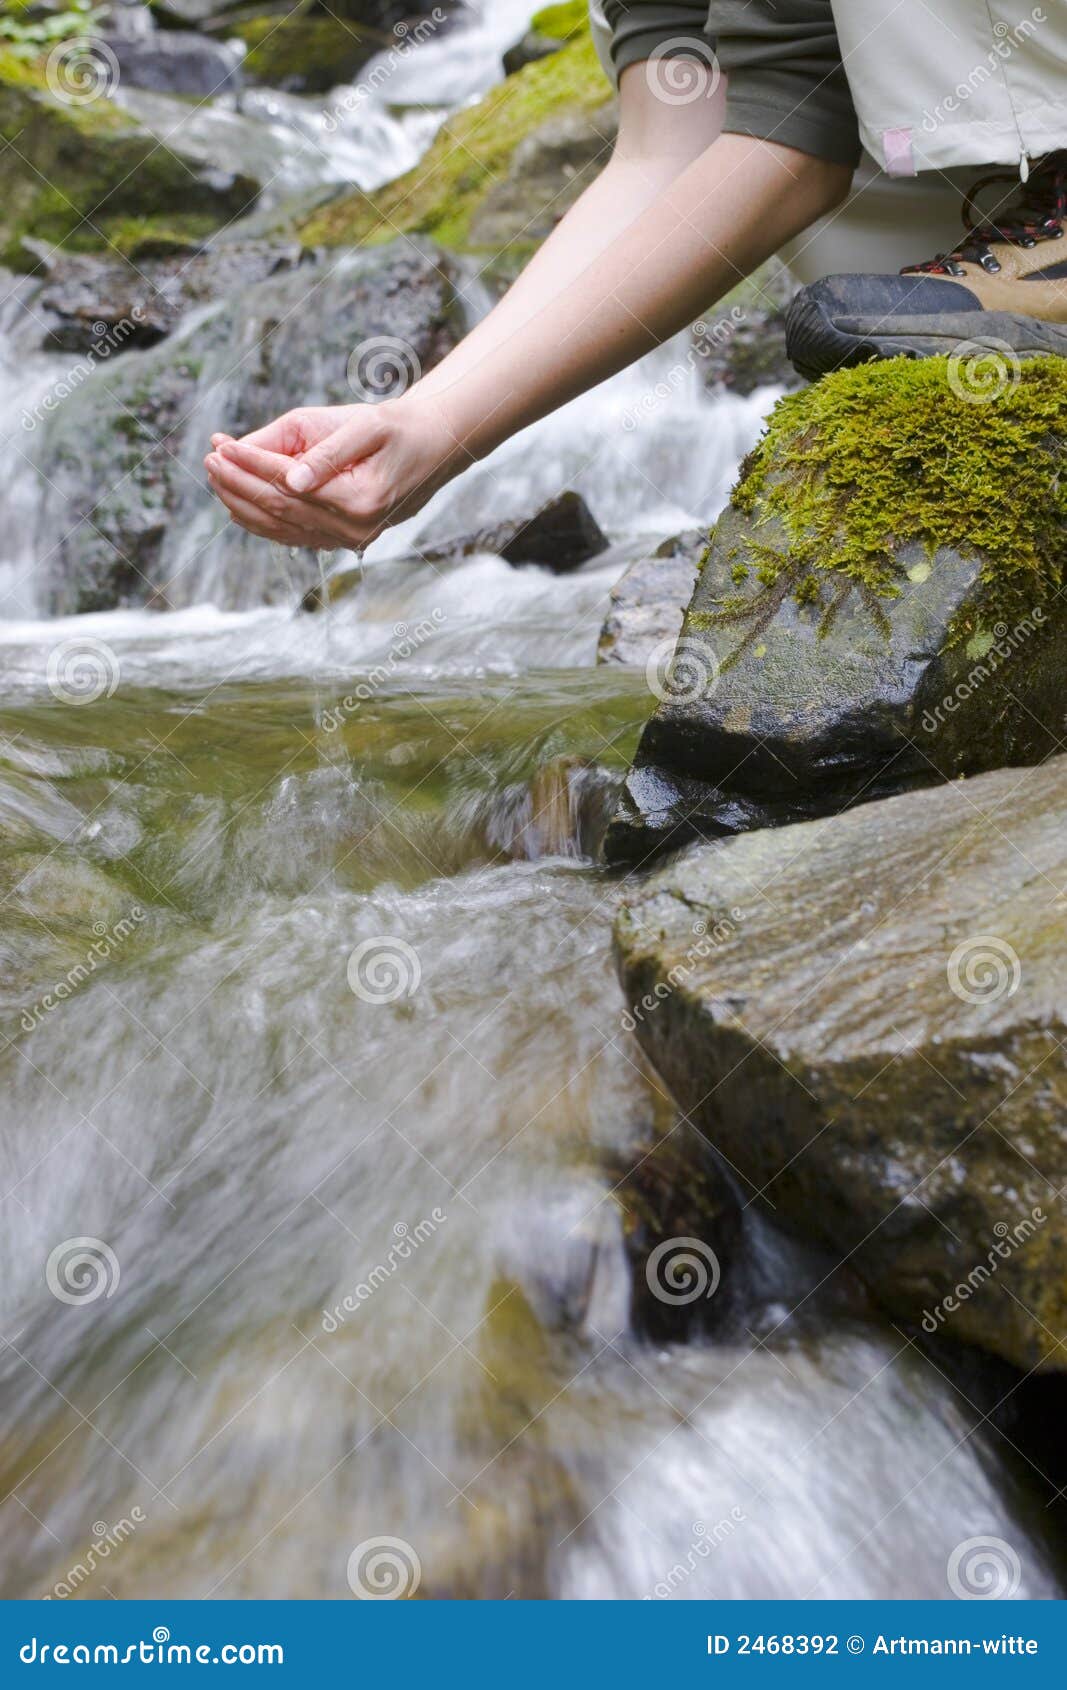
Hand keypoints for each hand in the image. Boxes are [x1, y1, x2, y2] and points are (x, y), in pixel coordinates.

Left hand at [204, 394, 465, 550]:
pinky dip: (262, 522)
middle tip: (209, 458)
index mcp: (360, 499)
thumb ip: (328, 452)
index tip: (222, 445)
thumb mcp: (366, 425)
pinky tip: (237, 505)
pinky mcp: (342, 541)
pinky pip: (292, 536)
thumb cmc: (397, 428)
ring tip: (216, 476)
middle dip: (238, 483)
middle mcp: (353, 529)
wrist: (432, 449)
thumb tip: (289, 479)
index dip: (250, 463)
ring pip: (280, 527)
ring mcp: (348, 541)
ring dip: (242, 503)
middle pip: (278, 508)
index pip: (288, 483)